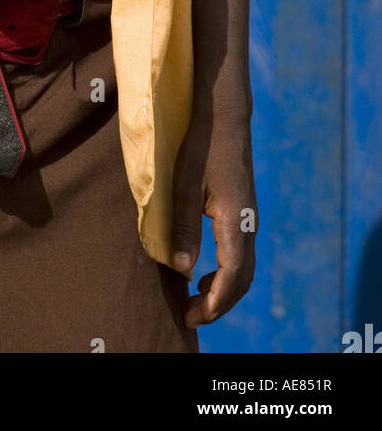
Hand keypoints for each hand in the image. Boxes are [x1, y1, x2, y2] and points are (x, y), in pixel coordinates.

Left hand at [170, 107, 257, 327]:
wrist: (224, 112)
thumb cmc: (201, 144)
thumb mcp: (184, 184)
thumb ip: (183, 226)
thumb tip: (182, 269)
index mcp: (236, 221)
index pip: (231, 277)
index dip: (214, 303)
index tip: (191, 318)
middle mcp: (249, 224)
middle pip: (243, 279)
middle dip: (219, 304)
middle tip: (191, 316)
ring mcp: (249, 216)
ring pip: (245, 267)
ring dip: (224, 289)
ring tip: (196, 299)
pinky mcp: (243, 209)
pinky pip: (241, 252)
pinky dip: (227, 271)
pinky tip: (204, 270)